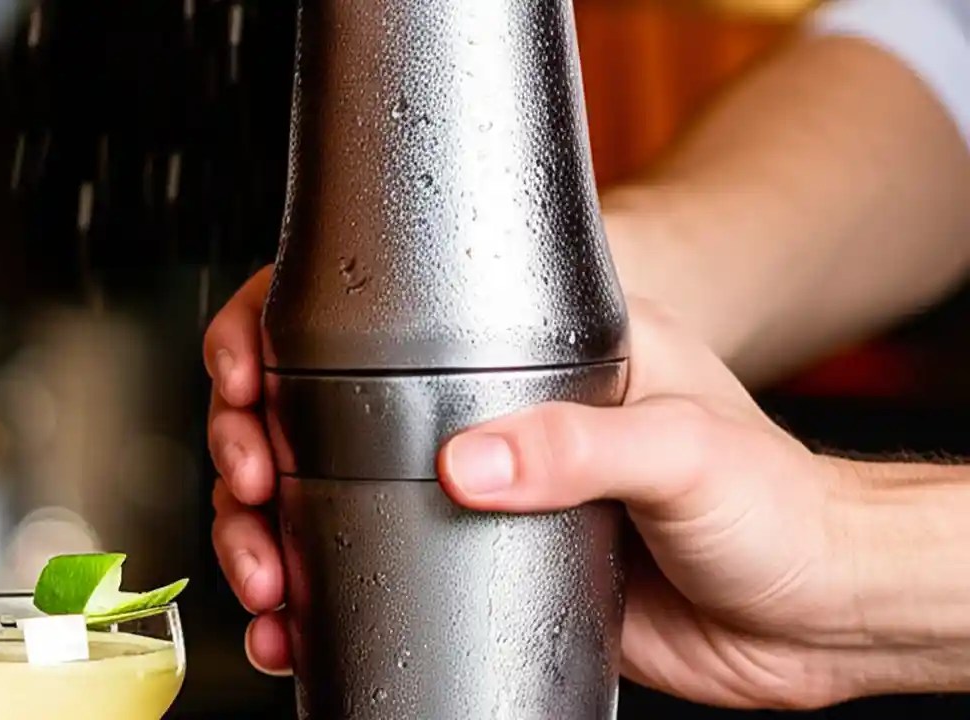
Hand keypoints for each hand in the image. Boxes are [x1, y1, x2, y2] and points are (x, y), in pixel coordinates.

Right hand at [205, 268, 865, 707]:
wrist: (812, 615)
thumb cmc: (777, 506)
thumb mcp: (687, 451)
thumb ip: (582, 449)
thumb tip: (463, 465)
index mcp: (533, 347)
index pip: (383, 309)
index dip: (282, 332)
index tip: (246, 376)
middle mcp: (486, 412)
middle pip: (322, 408)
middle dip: (253, 446)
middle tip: (247, 488)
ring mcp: (474, 493)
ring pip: (329, 494)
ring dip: (268, 531)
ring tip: (264, 579)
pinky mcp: (478, 565)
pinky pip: (374, 570)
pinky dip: (319, 597)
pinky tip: (295, 625)